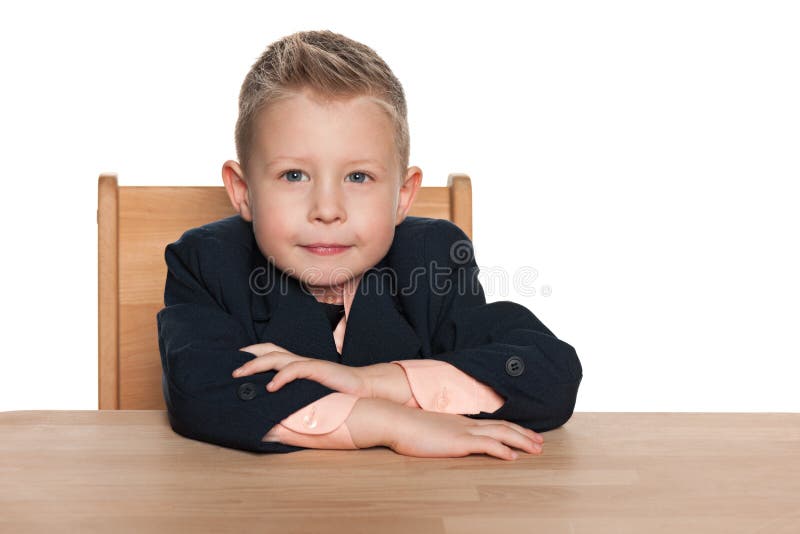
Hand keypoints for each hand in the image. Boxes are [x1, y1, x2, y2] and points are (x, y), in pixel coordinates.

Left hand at [233, 342, 372, 397]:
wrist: (364, 389)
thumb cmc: (336, 394)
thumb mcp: (309, 395)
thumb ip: (292, 398)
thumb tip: (271, 412)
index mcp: (296, 365)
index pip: (269, 352)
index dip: (250, 354)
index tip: (232, 363)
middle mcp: (299, 361)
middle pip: (268, 350)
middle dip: (247, 357)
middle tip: (229, 370)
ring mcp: (308, 364)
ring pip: (276, 357)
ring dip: (255, 365)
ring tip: (240, 375)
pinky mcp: (318, 369)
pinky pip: (295, 369)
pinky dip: (280, 377)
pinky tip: (270, 387)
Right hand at [376, 400, 543, 460]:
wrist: (395, 420)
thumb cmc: (407, 427)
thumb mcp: (429, 429)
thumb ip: (442, 432)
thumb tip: (445, 438)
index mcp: (460, 421)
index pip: (492, 423)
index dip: (511, 428)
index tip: (524, 434)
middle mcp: (466, 424)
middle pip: (502, 426)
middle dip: (523, 434)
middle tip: (539, 442)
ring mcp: (463, 431)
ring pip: (500, 434)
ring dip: (520, 441)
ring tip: (535, 449)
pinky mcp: (458, 441)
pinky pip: (486, 445)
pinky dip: (502, 450)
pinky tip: (512, 457)